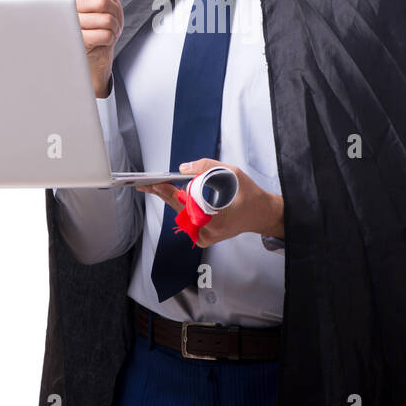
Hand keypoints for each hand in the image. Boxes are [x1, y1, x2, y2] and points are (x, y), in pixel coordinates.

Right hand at [69, 0, 122, 97]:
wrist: (94, 51)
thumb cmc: (98, 22)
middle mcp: (68, 9)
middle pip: (102, 2)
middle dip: (114, 10)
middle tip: (111, 16)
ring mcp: (72, 26)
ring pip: (107, 20)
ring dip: (114, 26)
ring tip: (108, 28)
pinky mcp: (79, 42)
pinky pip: (106, 35)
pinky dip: (111, 37)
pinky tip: (104, 39)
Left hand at [136, 158, 283, 248]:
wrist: (260, 214)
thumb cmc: (249, 195)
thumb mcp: (232, 174)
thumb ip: (207, 167)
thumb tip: (184, 168)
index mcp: (218, 218)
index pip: (188, 203)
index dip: (171, 192)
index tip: (156, 184)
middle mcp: (209, 232)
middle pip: (180, 209)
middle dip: (164, 193)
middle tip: (146, 184)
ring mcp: (205, 237)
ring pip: (181, 214)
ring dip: (171, 198)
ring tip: (154, 187)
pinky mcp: (202, 237)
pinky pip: (186, 219)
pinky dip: (180, 206)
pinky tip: (170, 195)